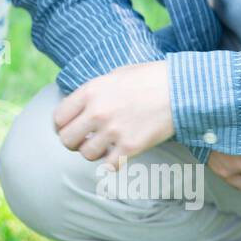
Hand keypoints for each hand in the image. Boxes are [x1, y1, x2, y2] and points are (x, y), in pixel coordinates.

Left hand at [53, 60, 173, 168]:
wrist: (182, 89)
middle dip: (73, 142)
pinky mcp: (131, 147)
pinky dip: (112, 163)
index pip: (58, 118)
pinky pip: (109, 166)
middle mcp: (97, 112)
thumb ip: (95, 91)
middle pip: (66, 140)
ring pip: (86, 154)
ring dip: (93, 153)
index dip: (61, 126)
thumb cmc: (150, 78)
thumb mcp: (115, 75)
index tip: (70, 128)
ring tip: (104, 146)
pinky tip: (118, 155)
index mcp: (90, 91)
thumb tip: (81, 106)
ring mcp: (113, 131)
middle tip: (85, 140)